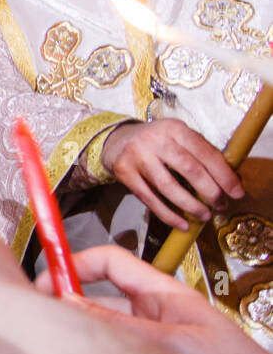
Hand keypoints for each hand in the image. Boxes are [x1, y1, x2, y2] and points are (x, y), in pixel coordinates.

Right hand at [35, 245, 272, 353]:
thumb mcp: (171, 341)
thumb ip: (120, 324)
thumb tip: (72, 304)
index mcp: (163, 292)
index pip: (110, 262)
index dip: (76, 263)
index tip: (48, 277)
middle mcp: (154, 311)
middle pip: (99, 294)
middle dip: (70, 298)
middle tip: (43, 309)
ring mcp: (150, 335)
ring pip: (103, 324)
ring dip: (83, 329)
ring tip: (62, 338)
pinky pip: (113, 348)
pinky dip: (95, 351)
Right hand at [101, 120, 242, 229]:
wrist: (116, 141)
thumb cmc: (158, 142)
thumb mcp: (179, 138)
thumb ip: (201, 153)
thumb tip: (231, 180)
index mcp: (175, 128)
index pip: (205, 153)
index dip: (224, 175)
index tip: (236, 193)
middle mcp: (155, 140)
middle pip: (189, 169)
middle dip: (210, 192)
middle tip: (221, 206)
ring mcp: (138, 156)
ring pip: (168, 186)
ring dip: (190, 205)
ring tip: (204, 216)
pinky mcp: (124, 173)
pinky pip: (149, 199)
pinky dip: (168, 215)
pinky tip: (182, 224)